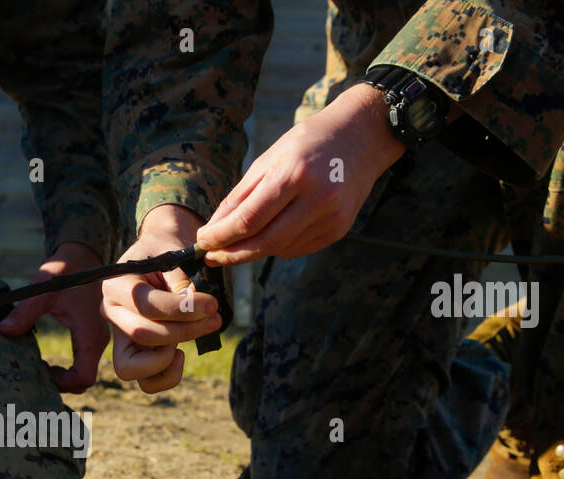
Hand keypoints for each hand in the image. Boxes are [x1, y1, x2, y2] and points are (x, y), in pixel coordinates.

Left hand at [0, 241, 108, 392]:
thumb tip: (4, 331)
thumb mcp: (42, 289)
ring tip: (38, 365)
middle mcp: (98, 341)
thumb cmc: (66, 270)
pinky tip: (45, 357)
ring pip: (83, 372)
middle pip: (84, 380)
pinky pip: (82, 362)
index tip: (42, 370)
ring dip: (63, 376)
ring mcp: (96, 339)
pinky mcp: (91, 335)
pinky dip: (66, 367)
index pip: (83, 378)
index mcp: (90, 334)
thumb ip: (24, 312)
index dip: (62, 383)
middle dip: (61, 383)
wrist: (82, 255)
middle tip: (36, 371)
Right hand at [100, 204, 220, 393]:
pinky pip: (145, 381)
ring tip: (195, 335)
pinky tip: (182, 354)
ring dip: (169, 360)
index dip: (181, 310)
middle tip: (214, 318)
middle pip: (142, 334)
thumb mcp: (176, 255)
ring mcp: (120, 336)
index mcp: (116, 284)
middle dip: (184, 331)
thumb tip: (195, 311)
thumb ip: (183, 282)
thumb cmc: (168, 250)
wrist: (161, 251)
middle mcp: (111, 312)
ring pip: (133, 368)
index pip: (145, 305)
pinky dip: (167, 375)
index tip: (212, 305)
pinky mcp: (134, 353)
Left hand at [196, 83, 405, 265]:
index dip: (221, 237)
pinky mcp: (339, 229)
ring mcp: (332, 217)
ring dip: (252, 251)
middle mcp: (318, 199)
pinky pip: (297, 249)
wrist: (363, 136)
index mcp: (294, 174)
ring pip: (280, 249)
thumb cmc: (308, 143)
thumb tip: (212, 231)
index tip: (201, 242)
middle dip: (232, 254)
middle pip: (264, 242)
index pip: (249, 220)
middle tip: (211, 257)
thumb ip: (239, 198)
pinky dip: (276, 247)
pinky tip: (269, 235)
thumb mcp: (268, 159)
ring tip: (236, 243)